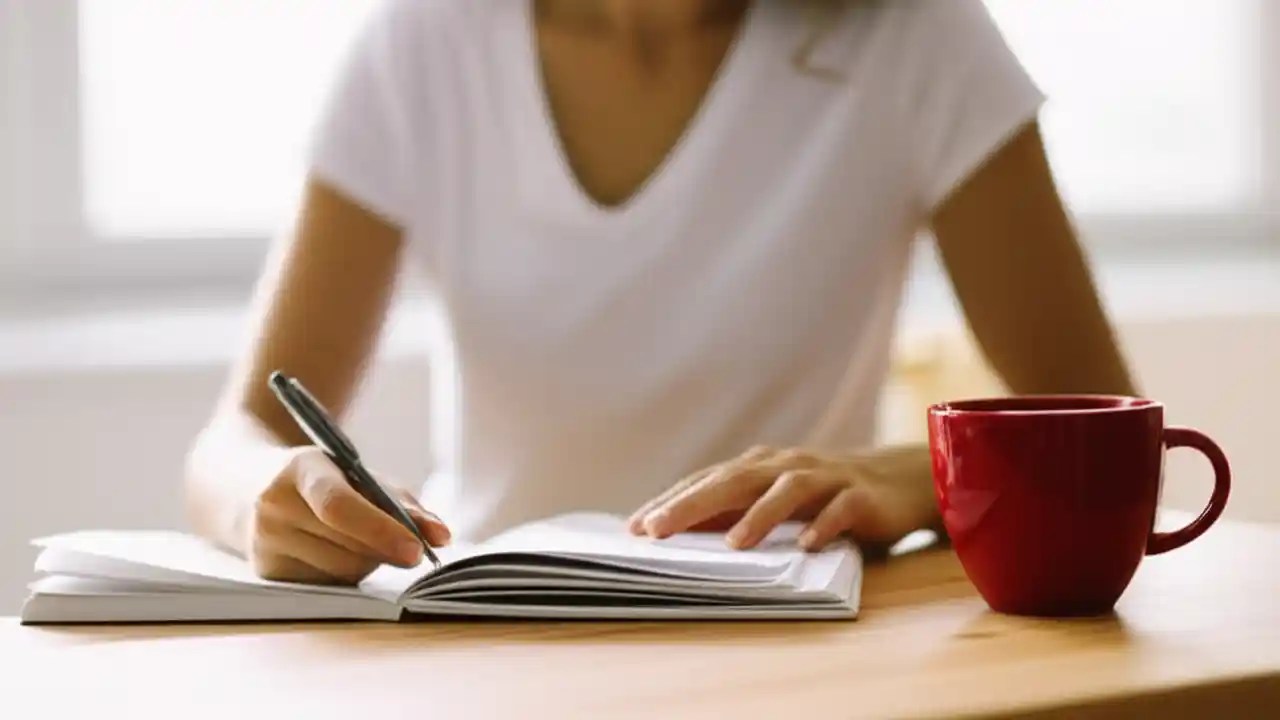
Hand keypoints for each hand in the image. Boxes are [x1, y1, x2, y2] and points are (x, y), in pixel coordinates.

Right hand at [246, 447, 449, 583]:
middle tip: (410, 548)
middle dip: (386, 550)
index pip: (339, 506)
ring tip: (361, 542)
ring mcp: (264, 543)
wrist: (245, 486)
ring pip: (341, 573)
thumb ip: (402, 503)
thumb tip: (441, 537)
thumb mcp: (356, 474)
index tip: (417, 550)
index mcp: (300, 469)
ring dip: (368, 564)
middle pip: (347, 547)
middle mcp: (273, 507)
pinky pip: (326, 586)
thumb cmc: (320, 479)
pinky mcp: (267, 574)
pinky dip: (346, 576)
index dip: (381, 531)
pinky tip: (338, 554)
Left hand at [628, 445, 939, 551]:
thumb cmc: (822, 498)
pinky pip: (839, 510)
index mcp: (760, 467)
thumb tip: (677, 532)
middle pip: (736, 481)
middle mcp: (786, 466)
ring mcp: (825, 478)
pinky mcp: (860, 496)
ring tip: (733, 544)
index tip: (634, 528)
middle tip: (658, 529)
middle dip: (693, 504)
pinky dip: (823, 526)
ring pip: (787, 491)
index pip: (707, 480)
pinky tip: (806, 545)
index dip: (671, 501)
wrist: (899, 482)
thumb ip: (732, 511)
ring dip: (759, 515)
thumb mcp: (774, 503)